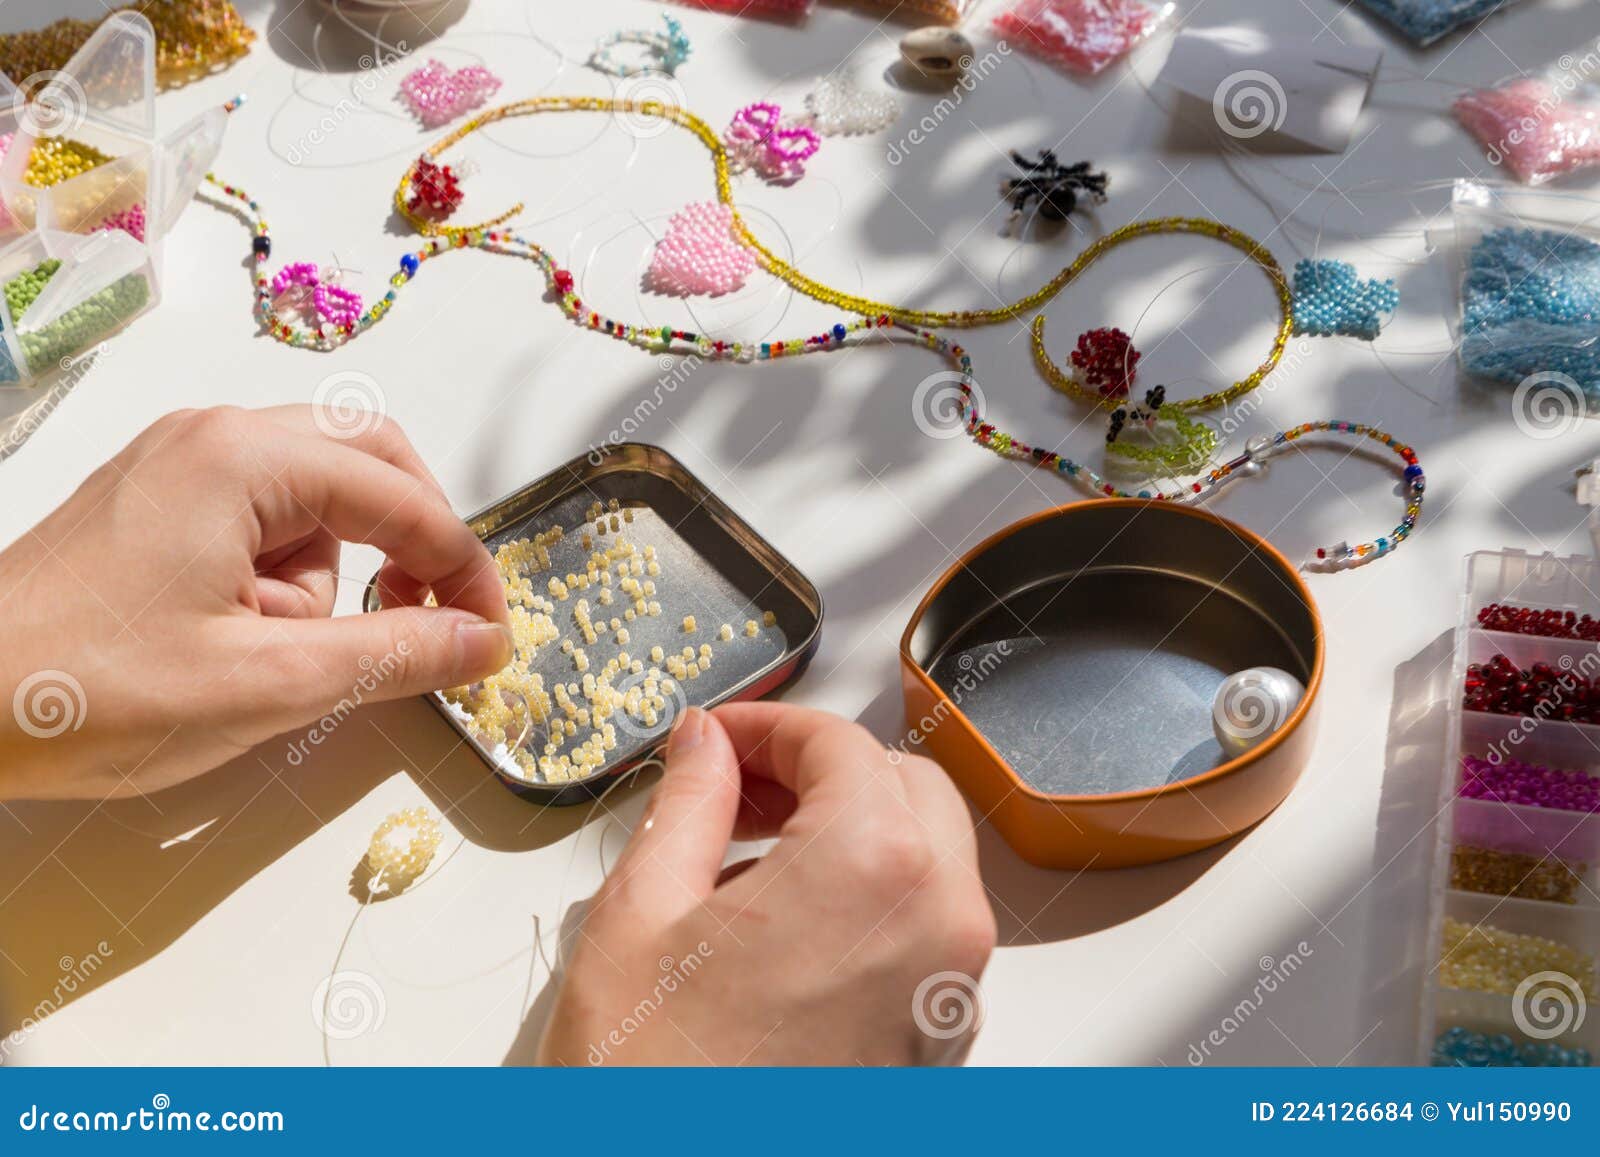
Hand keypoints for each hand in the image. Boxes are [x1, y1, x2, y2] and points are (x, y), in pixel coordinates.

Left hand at [0, 405, 510, 800]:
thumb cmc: (91, 692)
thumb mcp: (266, 683)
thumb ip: (393, 654)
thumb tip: (485, 641)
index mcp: (243, 460)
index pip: (403, 498)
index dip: (464, 569)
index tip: (493, 638)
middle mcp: (215, 437)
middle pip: (367, 458)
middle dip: (412, 539)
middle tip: (430, 617)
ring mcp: (178, 465)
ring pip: (315, 492)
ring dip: (335, 568)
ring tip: (287, 651)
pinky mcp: (154, 504)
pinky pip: (260, 516)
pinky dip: (285, 573)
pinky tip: (245, 636)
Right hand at [536, 703, 995, 1065]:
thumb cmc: (653, 1084)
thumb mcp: (643, 913)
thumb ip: (689, 800)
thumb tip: (706, 741)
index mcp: (873, 869)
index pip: (841, 744)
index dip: (770, 724)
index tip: (717, 737)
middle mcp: (939, 921)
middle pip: (903, 785)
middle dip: (819, 769)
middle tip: (734, 784)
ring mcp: (951, 986)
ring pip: (925, 851)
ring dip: (849, 825)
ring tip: (748, 852)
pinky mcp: (941, 1036)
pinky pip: (926, 922)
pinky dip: (871, 890)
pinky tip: (784, 917)